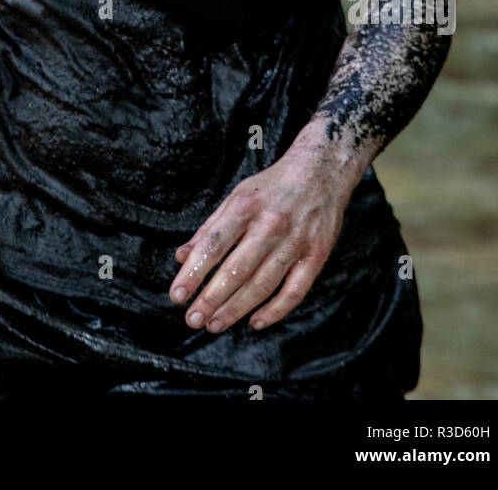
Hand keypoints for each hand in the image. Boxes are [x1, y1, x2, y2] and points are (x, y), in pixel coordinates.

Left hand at [168, 148, 353, 334]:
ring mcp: (295, 242)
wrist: (320, 172)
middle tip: (193, 319)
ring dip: (236, 309)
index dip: (193, 272)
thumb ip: (210, 228)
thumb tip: (182, 257)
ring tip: (215, 324)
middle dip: (211, 299)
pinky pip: (294, 291)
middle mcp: (270, 225)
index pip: (213, 245)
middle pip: (236, 270)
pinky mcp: (316, 256)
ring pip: (262, 285)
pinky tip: (255, 322)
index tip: (177, 294)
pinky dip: (274, 311)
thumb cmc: (272, 186)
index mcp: (245, 207)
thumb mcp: (237, 196)